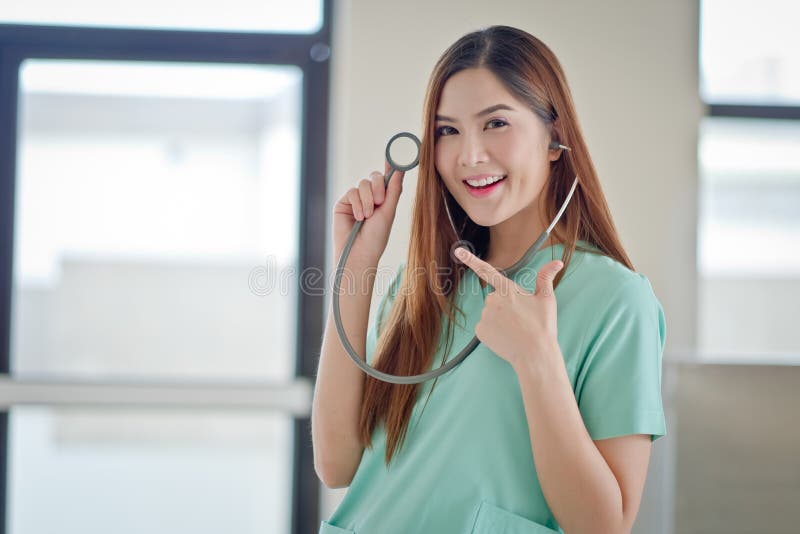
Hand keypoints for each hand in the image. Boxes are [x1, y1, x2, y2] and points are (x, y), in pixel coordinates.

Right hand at [332, 161, 404, 263]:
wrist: (359, 252)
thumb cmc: (377, 237)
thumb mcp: (388, 211)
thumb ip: (393, 190)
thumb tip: (400, 169)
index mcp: (383, 200)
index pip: (387, 179)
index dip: (390, 166)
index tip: (394, 156)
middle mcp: (369, 197)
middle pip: (374, 177)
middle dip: (378, 186)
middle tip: (379, 201)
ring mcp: (356, 200)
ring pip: (363, 184)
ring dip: (367, 200)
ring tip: (367, 216)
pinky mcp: (343, 203)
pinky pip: (351, 191)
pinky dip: (357, 203)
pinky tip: (358, 218)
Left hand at [454, 247, 563, 369]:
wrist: (534, 354)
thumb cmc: (542, 326)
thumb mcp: (546, 299)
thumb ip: (546, 278)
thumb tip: (558, 262)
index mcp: (508, 289)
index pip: (487, 271)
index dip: (471, 260)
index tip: (459, 251)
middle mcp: (493, 300)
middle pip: (495, 298)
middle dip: (505, 305)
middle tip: (521, 318)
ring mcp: (485, 316)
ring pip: (490, 313)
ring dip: (499, 318)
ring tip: (515, 329)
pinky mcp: (480, 331)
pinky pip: (485, 327)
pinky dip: (493, 331)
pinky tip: (506, 336)